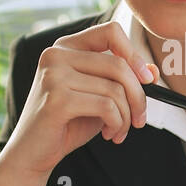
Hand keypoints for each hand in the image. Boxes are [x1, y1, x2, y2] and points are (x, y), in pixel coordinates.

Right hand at [3, 22, 155, 175]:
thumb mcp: (99, 97)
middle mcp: (56, 55)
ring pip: (115, 89)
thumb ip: (122, 81)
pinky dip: (117, 124)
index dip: (134, 53)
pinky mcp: (57, 99)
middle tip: (139, 119)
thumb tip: (152, 71)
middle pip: (118, 65)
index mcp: (66, 47)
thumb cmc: (66, 124)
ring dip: (127, 116)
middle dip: (138, 97)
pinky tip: (110, 134)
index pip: (110, 31)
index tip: (146, 79)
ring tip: (120, 131)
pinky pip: (106, 107)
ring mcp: (54, 75)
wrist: (32, 153)